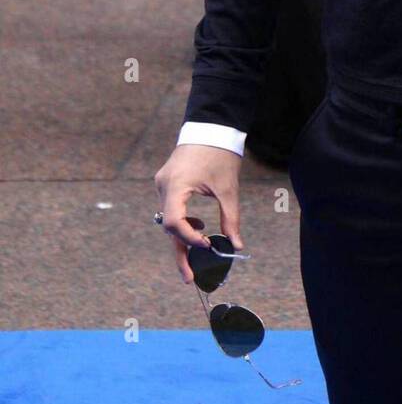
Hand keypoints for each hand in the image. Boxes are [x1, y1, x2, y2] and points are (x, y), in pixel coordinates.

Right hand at [154, 144, 243, 283]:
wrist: (212, 125)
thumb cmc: (220, 153)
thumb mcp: (228, 187)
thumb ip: (230, 218)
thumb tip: (236, 245)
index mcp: (175, 185)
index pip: (173, 223)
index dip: (189, 239)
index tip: (208, 247)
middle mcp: (163, 186)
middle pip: (168, 227)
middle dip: (181, 252)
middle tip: (191, 278)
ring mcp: (163, 184)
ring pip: (168, 220)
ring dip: (183, 237)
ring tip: (202, 251)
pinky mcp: (167, 182)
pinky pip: (171, 209)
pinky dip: (183, 222)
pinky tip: (200, 226)